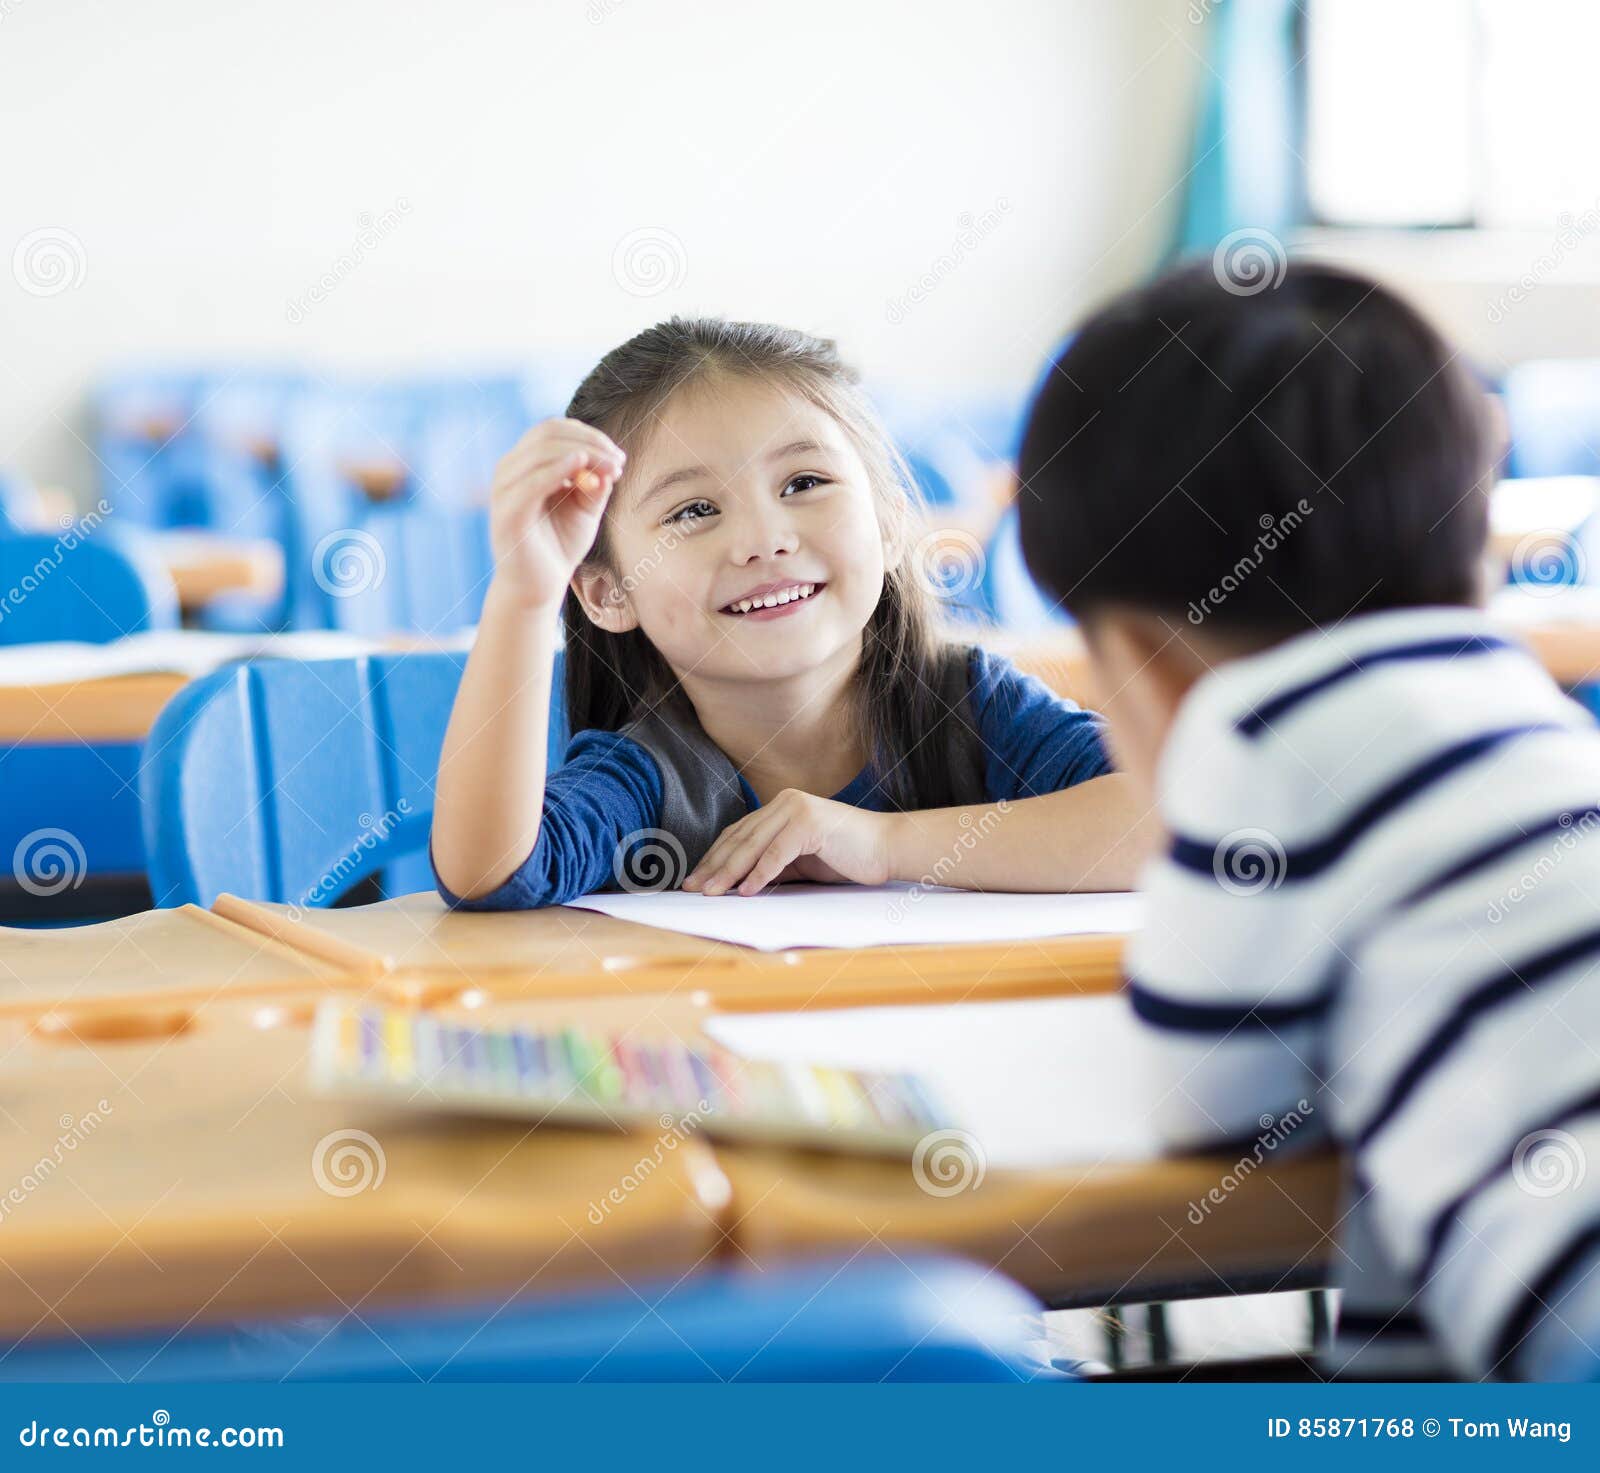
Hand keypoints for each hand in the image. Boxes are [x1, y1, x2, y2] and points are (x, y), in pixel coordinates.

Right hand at [489, 418, 625, 609]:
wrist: (539, 587)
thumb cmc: (560, 545)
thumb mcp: (586, 508)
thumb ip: (596, 484)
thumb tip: (609, 464)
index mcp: (525, 465)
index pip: (553, 430)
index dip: (589, 436)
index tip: (619, 458)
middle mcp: (509, 471)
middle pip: (547, 434)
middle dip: (590, 443)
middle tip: (619, 462)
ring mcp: (504, 490)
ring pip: (540, 451)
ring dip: (582, 454)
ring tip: (610, 470)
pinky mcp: (507, 513)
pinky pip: (531, 482)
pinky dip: (558, 469)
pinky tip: (581, 466)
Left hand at [682, 791, 896, 895]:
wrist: (887, 848)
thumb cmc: (848, 856)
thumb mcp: (802, 860)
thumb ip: (773, 864)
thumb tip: (738, 883)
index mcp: (782, 806)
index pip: (739, 833)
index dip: (715, 857)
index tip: (696, 880)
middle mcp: (785, 802)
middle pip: (740, 838)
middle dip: (714, 866)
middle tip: (694, 888)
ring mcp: (797, 809)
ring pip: (753, 845)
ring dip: (729, 872)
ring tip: (712, 892)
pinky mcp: (810, 823)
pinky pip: (777, 853)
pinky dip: (760, 874)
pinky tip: (745, 891)